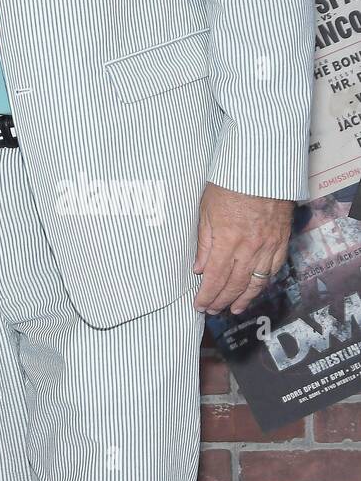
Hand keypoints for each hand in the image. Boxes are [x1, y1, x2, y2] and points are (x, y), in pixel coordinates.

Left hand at [192, 182, 292, 314]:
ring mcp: (268, 247)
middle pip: (235, 284)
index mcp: (227, 240)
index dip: (207, 295)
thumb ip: (204, 242)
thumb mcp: (206, 209)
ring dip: (244, 298)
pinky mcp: (281, 242)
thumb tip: (199, 269)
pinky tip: (255, 289)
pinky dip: (263, 283)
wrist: (262, 170)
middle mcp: (249, 248)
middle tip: (212, 310)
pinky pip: (273, 270)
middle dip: (222, 300)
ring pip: (256, 282)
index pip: (215, 277)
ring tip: (234, 309)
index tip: (199, 305)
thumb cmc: (229, 185)